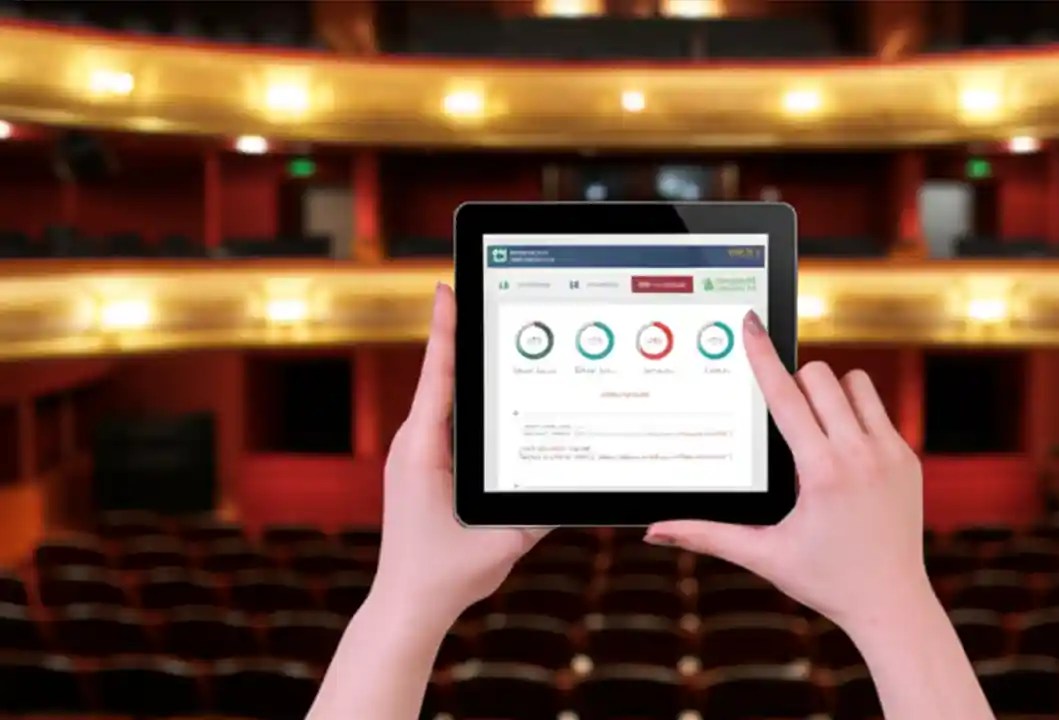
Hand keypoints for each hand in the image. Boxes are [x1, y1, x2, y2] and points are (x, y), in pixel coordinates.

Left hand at [371, 283, 545, 622]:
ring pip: (443, 397)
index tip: (447, 287)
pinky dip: (465, 396)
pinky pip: (445, 419)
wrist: (405, 606)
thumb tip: (577, 483)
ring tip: (488, 326)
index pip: (438, 377)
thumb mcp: (503, 542)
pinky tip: (490, 389)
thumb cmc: (446, 577)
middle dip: (460, 332)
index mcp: (423, 452)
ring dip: (463, 364)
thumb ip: (540, 512)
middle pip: (441, 376)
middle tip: (476, 287)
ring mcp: (414, 454)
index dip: (445, 330)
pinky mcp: (420, 465)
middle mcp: (413, 444)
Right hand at [646, 310, 930, 647]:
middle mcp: (860, 454)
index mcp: (822, 473)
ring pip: (854, 383)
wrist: (892, 603)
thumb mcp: (764, 555)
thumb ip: (707, 535)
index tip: (751, 324)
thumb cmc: (825, 579)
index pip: (786, 396)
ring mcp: (890, 452)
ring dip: (829, 393)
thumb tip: (654, 531)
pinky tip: (842, 453)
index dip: (763, 356)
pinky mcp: (908, 457)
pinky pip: (877, 408)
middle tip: (784, 423)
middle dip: (794, 384)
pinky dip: (854, 415)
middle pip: (819, 377)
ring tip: (815, 432)